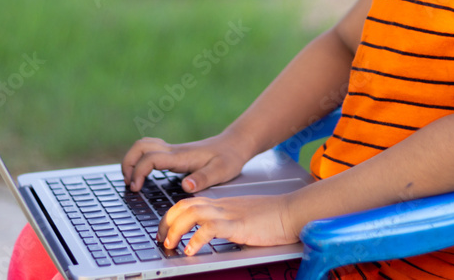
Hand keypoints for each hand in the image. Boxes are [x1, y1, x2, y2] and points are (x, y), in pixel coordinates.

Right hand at [120, 134, 250, 192]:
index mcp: (181, 157)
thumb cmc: (228, 158)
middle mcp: (173, 151)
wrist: (235, 144)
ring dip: (132, 160)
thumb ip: (203, 178)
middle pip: (141, 146)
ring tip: (131, 180)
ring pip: (143, 145)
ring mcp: (173, 150)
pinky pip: (150, 151)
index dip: (139, 172)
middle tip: (129, 183)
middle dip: (128, 163)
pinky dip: (140, 159)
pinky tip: (143, 174)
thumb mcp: (221, 172)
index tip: (136, 188)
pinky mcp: (174, 153)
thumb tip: (186, 185)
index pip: (151, 158)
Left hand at [158, 194, 299, 254]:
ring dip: (175, 229)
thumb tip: (214, 236)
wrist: (293, 211)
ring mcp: (229, 213)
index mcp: (222, 205)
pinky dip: (196, 239)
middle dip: (166, 222)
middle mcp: (222, 206)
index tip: (164, 230)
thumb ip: (228, 224)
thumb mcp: (244, 218)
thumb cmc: (274, 217)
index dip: (172, 216)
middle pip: (184, 205)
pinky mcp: (238, 224)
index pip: (189, 203)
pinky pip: (211, 228)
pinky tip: (191, 250)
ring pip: (192, 212)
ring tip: (170, 244)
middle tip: (161, 239)